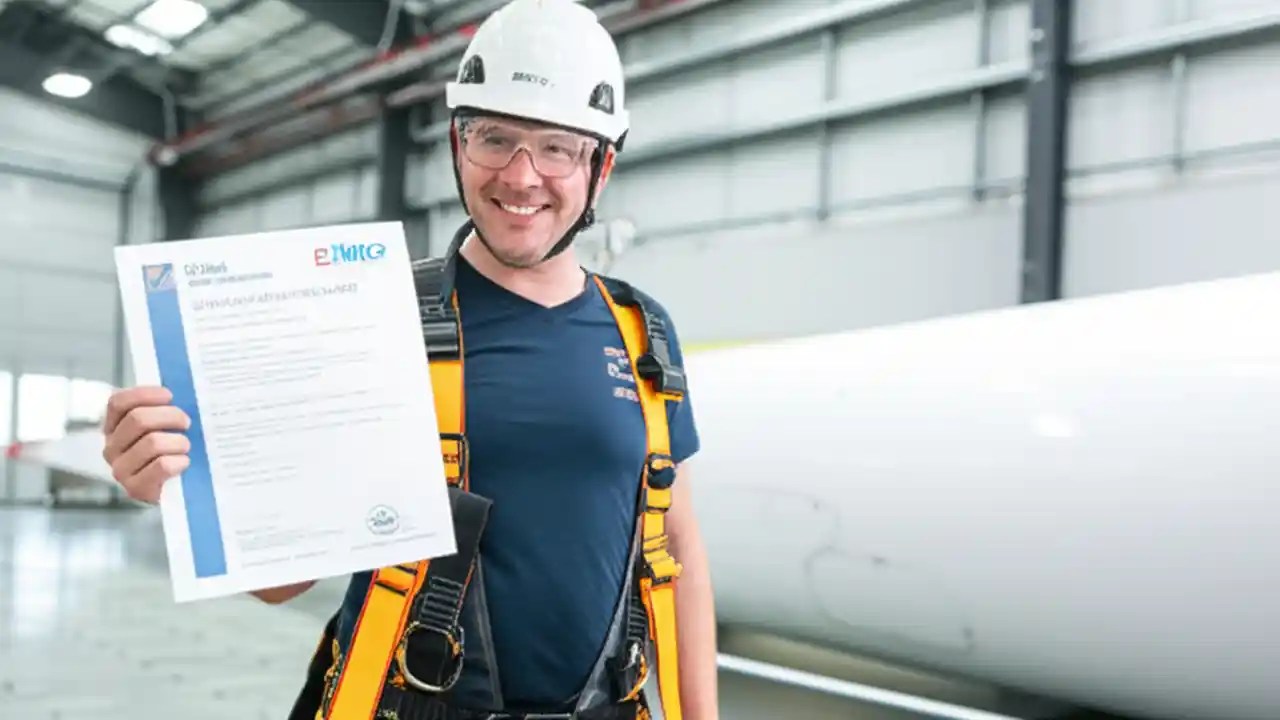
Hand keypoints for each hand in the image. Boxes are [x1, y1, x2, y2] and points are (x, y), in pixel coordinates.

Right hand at [101, 385, 191, 503]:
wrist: (174, 493)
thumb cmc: (170, 453)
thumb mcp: (163, 427)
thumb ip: (164, 410)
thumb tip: (184, 392)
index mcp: (114, 428)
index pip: (118, 402)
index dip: (145, 394)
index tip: (169, 396)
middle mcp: (112, 447)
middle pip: (138, 419)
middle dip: (170, 416)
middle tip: (186, 422)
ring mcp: (120, 469)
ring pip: (152, 442)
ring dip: (178, 441)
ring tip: (186, 446)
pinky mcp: (135, 488)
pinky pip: (161, 465)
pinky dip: (178, 461)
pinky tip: (183, 463)